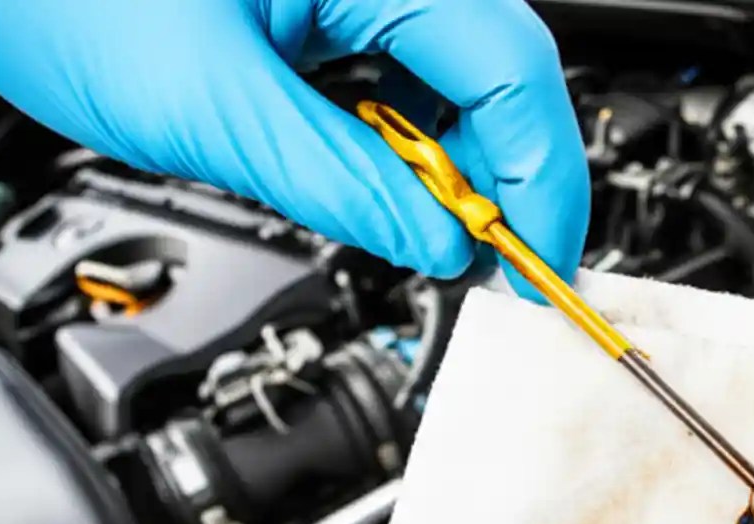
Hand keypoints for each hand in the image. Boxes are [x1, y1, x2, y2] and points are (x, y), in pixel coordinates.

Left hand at [0, 0, 589, 300]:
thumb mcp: (215, 108)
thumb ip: (342, 184)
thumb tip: (438, 245)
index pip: (510, 69)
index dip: (538, 178)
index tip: (537, 265)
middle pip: (501, 76)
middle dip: (508, 179)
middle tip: (502, 266)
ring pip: (459, 82)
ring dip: (461, 168)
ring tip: (440, 233)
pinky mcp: (333, 12)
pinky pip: (403, 81)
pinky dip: (410, 146)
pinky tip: (393, 187)